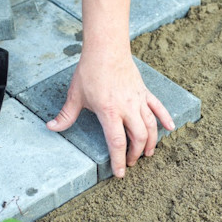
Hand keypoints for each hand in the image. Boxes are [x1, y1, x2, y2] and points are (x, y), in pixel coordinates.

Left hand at [47, 49, 174, 177]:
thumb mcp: (75, 95)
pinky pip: (158, 107)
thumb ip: (65, 115)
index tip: (120, 173)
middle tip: (131, 162)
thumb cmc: (90, 71)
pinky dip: (165, 118)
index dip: (119, 160)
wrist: (106, 49)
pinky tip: (170, 128)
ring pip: (150, 126)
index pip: (117, 142)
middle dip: (135, 154)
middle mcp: (127, 108)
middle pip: (138, 137)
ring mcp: (138, 100)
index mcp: (109, 112)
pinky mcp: (144, 92)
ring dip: (151, 142)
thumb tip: (51, 127)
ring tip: (148, 153)